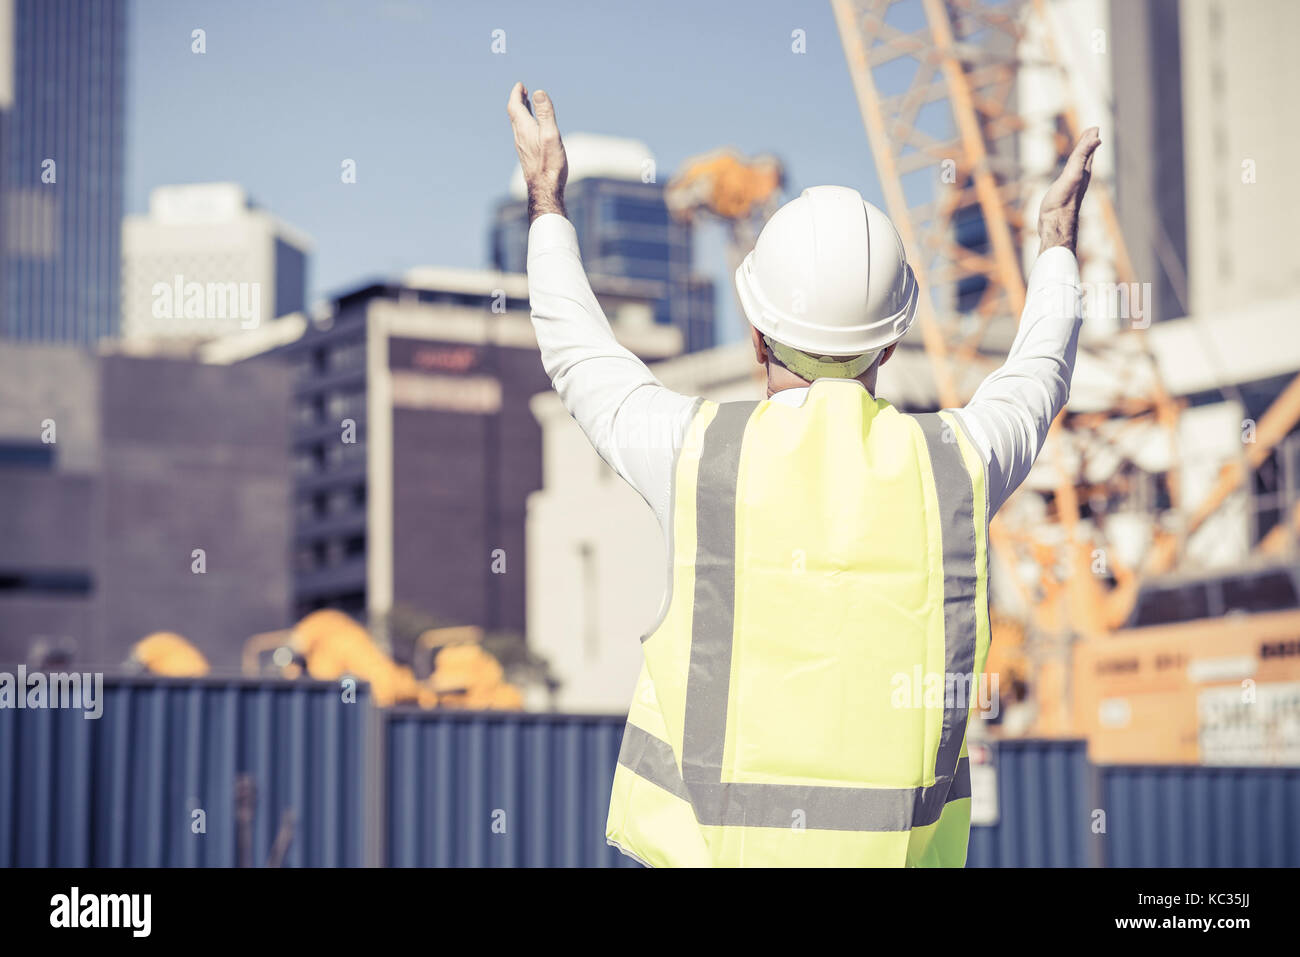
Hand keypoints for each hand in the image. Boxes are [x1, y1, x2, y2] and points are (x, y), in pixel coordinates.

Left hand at [506, 82, 567, 222]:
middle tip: (522, 91)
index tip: (520, 85)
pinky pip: (522, 135)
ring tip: (527, 105)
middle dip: (518, 101)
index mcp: (525, 129)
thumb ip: (545, 113)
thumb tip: (537, 91)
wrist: (545, 190)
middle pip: (514, 114)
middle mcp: (520, 137)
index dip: (516, 94)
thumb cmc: (550, 164)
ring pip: (518, 125)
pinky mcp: (527, 156)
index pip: (515, 106)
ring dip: (521, 112)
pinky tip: (533, 130)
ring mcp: (522, 147)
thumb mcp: (550, 134)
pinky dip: (525, 124)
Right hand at [1038, 127, 1099, 253]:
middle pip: (1086, 158)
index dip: (1090, 139)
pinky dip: (1070, 172)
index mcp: (1083, 171)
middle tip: (1089, 134)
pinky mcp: (1063, 195)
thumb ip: (1083, 154)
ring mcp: (1072, 187)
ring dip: (1080, 158)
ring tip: (1080, 152)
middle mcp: (1080, 178)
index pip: (1088, 150)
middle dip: (1087, 146)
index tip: (1094, 128)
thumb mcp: (1073, 173)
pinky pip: (1069, 179)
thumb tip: (1097, 137)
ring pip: (1079, 168)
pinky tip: (1067, 175)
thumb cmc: (1063, 200)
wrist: (1055, 224)